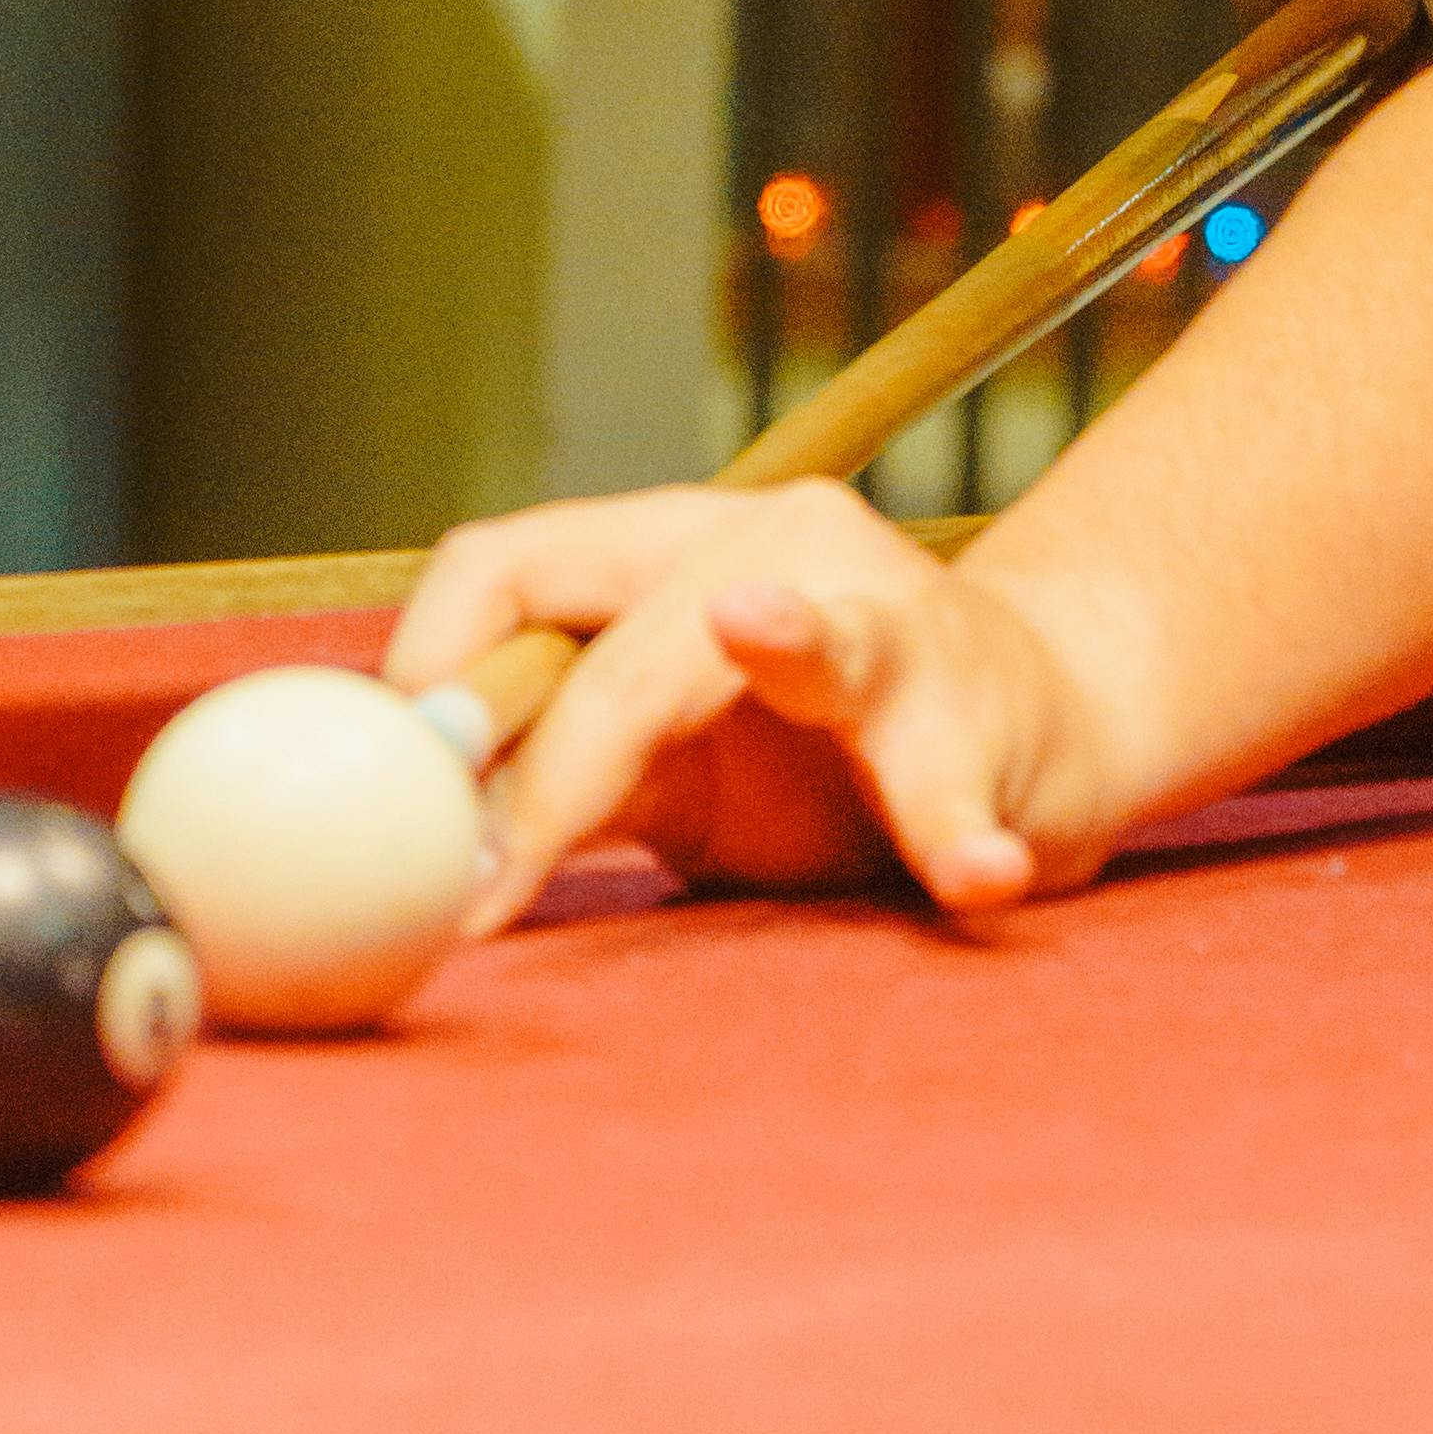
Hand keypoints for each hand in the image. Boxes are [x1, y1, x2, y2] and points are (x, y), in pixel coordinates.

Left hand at [388, 481, 1110, 930]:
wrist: (1044, 724)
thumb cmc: (832, 746)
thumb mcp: (672, 751)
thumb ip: (560, 766)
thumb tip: (411, 826)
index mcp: (671, 547)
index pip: (511, 566)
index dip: (432, 672)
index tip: (388, 795)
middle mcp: (780, 544)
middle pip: (630, 640)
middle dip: (543, 767)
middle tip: (481, 889)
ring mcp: (896, 624)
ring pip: (820, 638)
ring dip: (786, 643)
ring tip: (757, 632)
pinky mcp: (985, 725)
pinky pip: (958, 781)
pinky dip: (958, 826)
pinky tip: (973, 870)